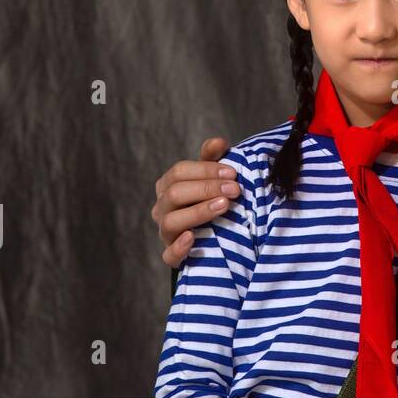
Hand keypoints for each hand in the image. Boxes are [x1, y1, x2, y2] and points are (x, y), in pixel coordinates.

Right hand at [152, 137, 237, 267]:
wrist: (216, 234)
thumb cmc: (212, 198)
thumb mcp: (213, 177)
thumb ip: (214, 158)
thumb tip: (220, 142)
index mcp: (168, 185)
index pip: (179, 172)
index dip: (206, 170)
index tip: (233, 172)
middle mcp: (162, 208)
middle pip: (175, 194)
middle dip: (207, 189)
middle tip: (235, 189)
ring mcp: (165, 233)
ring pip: (171, 222)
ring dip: (198, 212)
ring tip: (224, 206)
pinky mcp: (172, 256)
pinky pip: (169, 255)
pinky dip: (179, 247)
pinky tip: (193, 238)